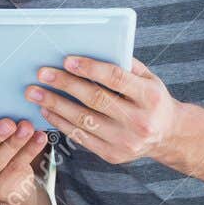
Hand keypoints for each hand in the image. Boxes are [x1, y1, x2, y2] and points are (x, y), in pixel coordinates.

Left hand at [26, 56, 176, 164]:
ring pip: (83, 120)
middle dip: (65, 85)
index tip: (67, 61)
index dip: (90, 68)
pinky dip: (61, 123)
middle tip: (42, 74)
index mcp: (150, 97)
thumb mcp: (149, 78)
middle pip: (95, 99)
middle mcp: (140, 121)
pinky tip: (48, 111)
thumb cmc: (152, 100)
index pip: (116, 79)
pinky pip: (81, 137)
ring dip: (55, 105)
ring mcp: (126, 141)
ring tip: (35, 93)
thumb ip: (126, 65)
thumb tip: (92, 49)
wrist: (168, 136)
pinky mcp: (113, 155)